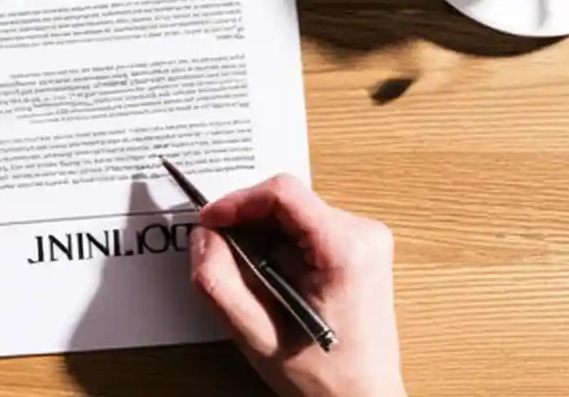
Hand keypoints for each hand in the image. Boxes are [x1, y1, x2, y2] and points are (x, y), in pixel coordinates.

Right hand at [190, 175, 404, 396]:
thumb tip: (202, 234)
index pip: (283, 192)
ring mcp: (366, 239)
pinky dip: (279, 247)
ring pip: (293, 214)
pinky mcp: (360, 248)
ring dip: (263, 239)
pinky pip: (305, 228)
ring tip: (256, 282)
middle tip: (226, 260)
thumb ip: (219, 281)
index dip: (237, 201)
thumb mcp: (256, 334)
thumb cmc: (322, 376)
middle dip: (247, 225)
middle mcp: (364, 234)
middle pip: (287, 201)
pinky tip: (275, 282)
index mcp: (346, 250)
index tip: (209, 222)